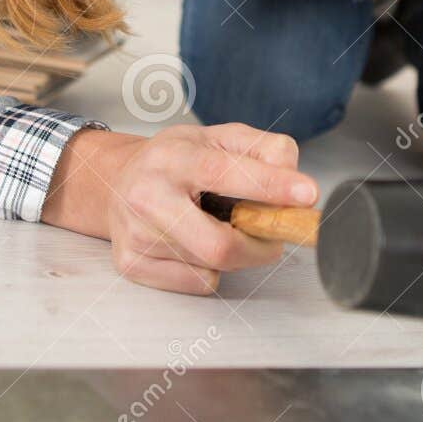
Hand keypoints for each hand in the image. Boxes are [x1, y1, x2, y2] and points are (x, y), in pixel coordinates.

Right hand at [102, 121, 315, 294]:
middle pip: (220, 245)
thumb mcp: (219, 138)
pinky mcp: (130, 264)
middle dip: (260, 246)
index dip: (270, 186)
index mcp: (172, 157)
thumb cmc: (176, 161)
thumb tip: (293, 178)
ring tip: (217, 225)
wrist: (115, 181)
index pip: (224, 172)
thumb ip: (263, 149)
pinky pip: (196, 283)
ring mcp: (135, 235)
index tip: (307, 194)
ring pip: (212, 266)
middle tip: (272, 232)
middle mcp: (147, 196)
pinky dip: (210, 269)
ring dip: (235, 252)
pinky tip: (195, 244)